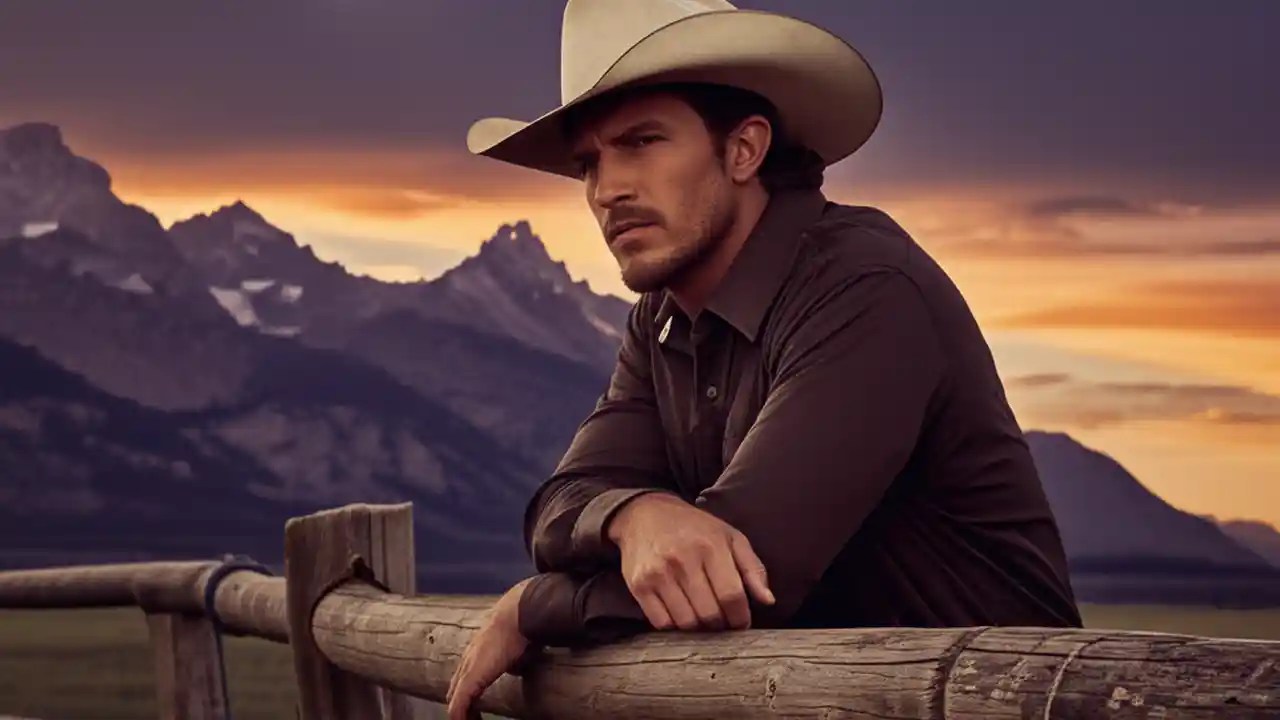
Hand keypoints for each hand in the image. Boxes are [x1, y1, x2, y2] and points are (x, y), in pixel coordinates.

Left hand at [446, 577, 533, 719]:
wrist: (516, 615)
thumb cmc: (520, 626)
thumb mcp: (517, 647)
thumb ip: (513, 658)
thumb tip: (521, 664)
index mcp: (477, 653)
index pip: (463, 679)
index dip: (467, 695)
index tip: (476, 709)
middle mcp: (467, 661)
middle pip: (454, 690)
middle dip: (462, 708)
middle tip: (471, 718)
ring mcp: (467, 669)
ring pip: (454, 698)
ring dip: (461, 714)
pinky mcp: (470, 678)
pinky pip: (459, 703)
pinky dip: (459, 716)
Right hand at [607, 493, 774, 631]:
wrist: (645, 514)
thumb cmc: (694, 528)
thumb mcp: (730, 537)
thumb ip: (753, 568)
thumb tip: (768, 600)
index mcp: (711, 546)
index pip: (732, 596)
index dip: (740, 617)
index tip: (741, 622)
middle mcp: (683, 559)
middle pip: (710, 614)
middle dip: (720, 625)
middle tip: (721, 621)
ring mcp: (658, 573)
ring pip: (686, 623)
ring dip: (698, 628)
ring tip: (702, 617)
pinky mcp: (639, 585)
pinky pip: (661, 623)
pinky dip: (674, 625)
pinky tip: (680, 613)